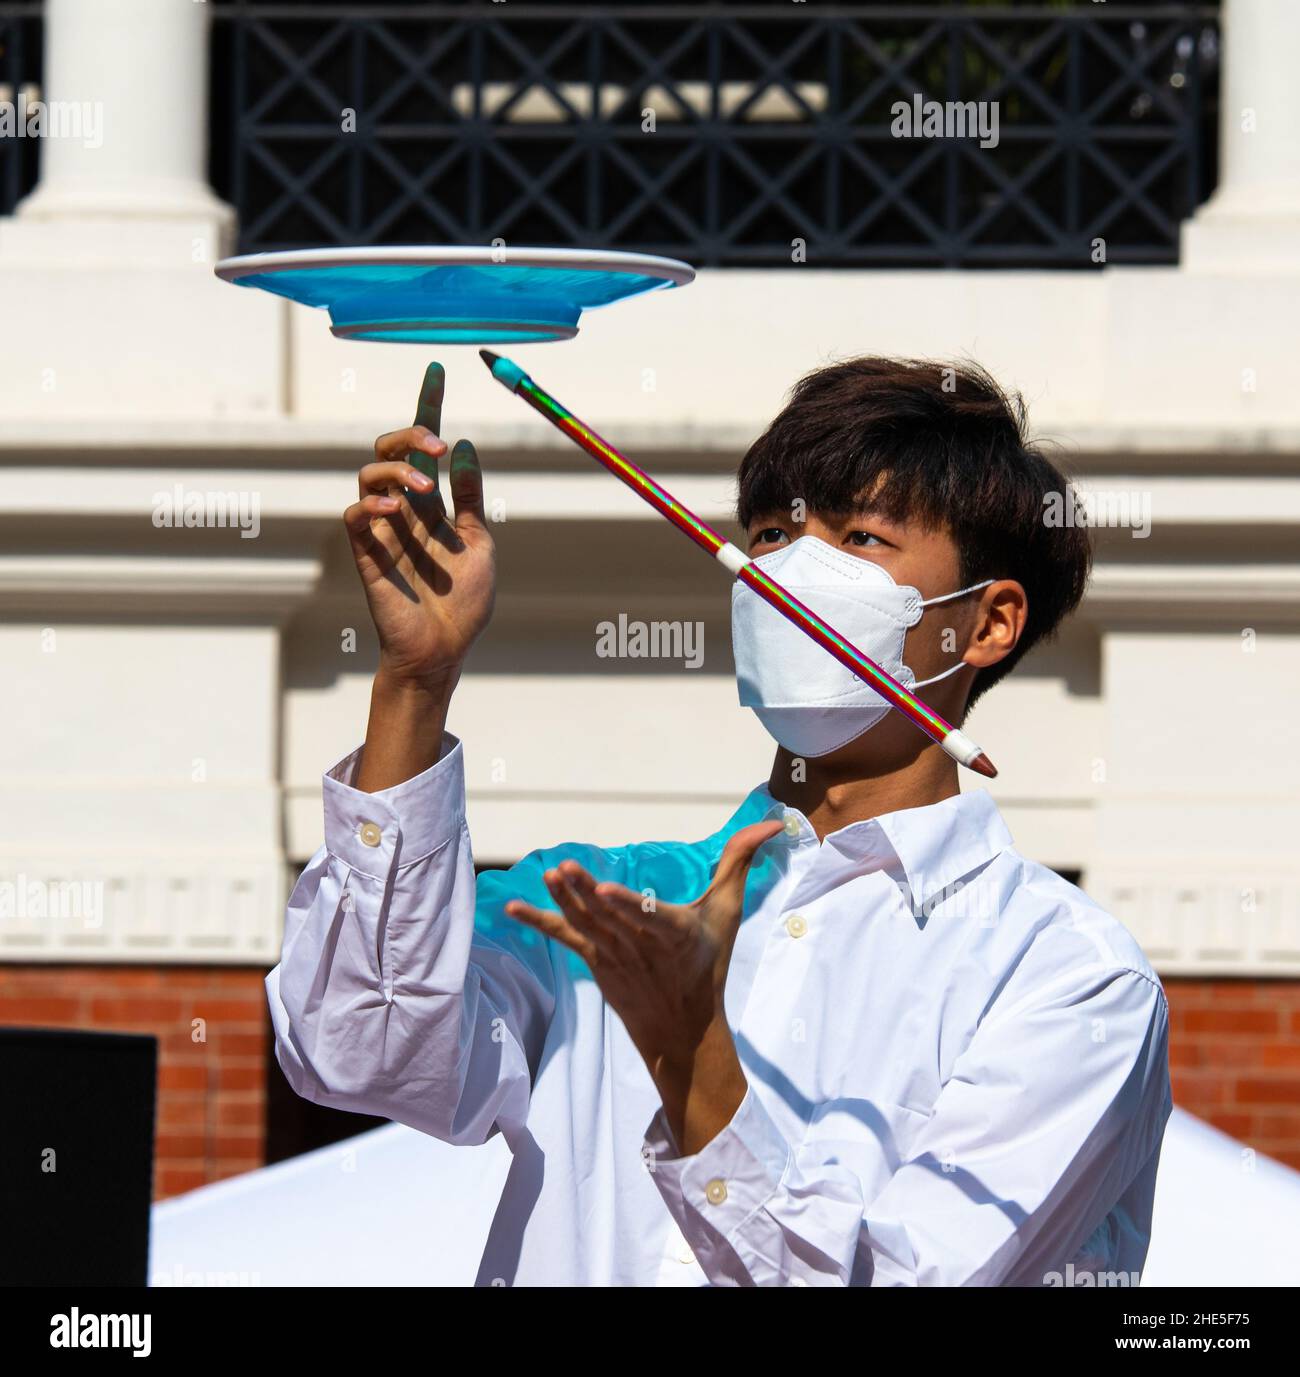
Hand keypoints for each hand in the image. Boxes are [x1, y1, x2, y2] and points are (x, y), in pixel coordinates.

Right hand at [344, 362, 494, 690]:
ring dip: (397, 471)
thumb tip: (462, 445)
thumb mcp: (479, 543)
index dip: (429, 406)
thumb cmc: (462, 604)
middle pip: (390, 449)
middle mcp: (405, 511)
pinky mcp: (366, 554)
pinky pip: (355, 514)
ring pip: (369, 473)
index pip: (427, 447)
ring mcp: (383, 530)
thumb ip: (470, 498)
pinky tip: (394, 510)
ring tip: (424, 492)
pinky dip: (372, 503)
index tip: (438, 368)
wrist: (443, 651)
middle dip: (409, 434)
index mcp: (433, 506)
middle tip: (434, 446)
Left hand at [505, 819, 783, 1151]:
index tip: (604, 890)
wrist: (682, 1028)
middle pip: (610, 916)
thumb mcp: (728, 912)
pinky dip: (538, 922)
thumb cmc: (708, 962)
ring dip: (564, 900)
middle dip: (585, 892)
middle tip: (564, 867)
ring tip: (551, 873)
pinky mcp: (595, 961)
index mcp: (676, 933)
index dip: (626, 903)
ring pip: (586, 923)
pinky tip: (513, 907)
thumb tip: (771, 824)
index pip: (650, 916)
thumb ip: (740, 861)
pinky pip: (564, 937)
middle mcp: (641, 947)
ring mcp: (614, 956)